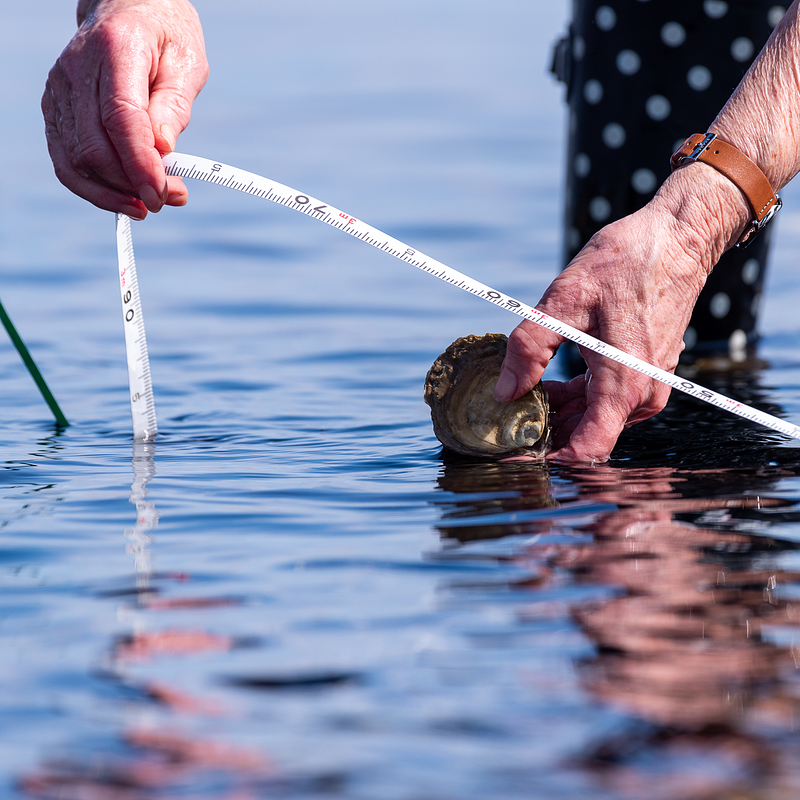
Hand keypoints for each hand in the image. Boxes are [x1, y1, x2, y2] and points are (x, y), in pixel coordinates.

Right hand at [42, 0, 207, 217]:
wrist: (128, 7)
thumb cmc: (165, 36)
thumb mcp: (187, 63)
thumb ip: (174, 107)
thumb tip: (162, 152)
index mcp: (115, 49)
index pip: (120, 118)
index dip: (140, 163)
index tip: (163, 193)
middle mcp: (77, 68)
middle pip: (94, 146)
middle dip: (132, 184)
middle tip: (170, 198)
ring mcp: (59, 89)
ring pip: (75, 160)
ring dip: (114, 193)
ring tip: (151, 202)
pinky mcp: (55, 108)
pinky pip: (66, 160)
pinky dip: (94, 188)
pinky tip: (123, 197)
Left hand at [494, 168, 745, 462]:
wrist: (676, 239)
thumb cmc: (624, 264)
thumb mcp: (563, 303)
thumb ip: (529, 351)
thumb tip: (503, 393)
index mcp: (623, 386)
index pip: (586, 450)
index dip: (547, 460)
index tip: (513, 456)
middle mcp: (641, 395)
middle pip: (586, 437)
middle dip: (545, 436)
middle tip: (503, 427)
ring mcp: (647, 385)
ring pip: (593, 419)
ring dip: (557, 415)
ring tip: (518, 401)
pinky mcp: (645, 373)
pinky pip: (604, 401)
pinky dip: (574, 399)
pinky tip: (546, 384)